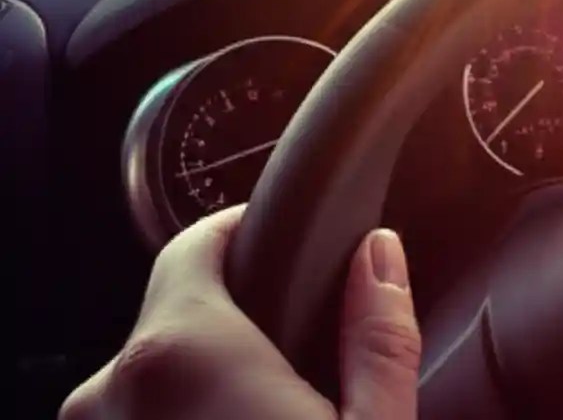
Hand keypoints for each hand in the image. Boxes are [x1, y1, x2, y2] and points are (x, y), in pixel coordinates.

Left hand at [60, 206, 420, 419]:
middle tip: (308, 371)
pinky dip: (188, 418)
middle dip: (245, 325)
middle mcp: (111, 393)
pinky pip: (144, 417)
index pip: (197, 240)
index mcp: (181, 356)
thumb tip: (381, 255)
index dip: (253, 231)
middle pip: (184, 311)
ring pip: (162, 374)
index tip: (297, 245)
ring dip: (213, 382)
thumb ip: (378, 336)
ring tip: (281, 417)